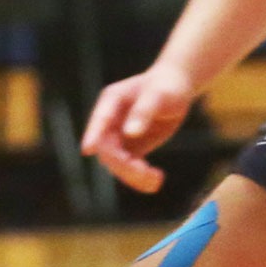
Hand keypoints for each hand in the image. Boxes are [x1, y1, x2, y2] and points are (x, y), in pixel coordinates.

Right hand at [80, 63, 199, 193]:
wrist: (177, 87)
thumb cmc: (167, 86)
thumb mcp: (158, 95)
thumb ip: (143, 111)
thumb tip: (130, 133)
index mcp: (112, 101)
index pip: (100, 120)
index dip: (92, 134)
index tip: (88, 149)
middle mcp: (111, 121)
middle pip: (107, 149)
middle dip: (124, 165)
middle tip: (148, 174)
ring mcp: (119, 136)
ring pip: (117, 163)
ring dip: (134, 176)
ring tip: (157, 180)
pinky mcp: (131, 147)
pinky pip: (129, 167)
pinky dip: (141, 177)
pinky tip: (157, 180)